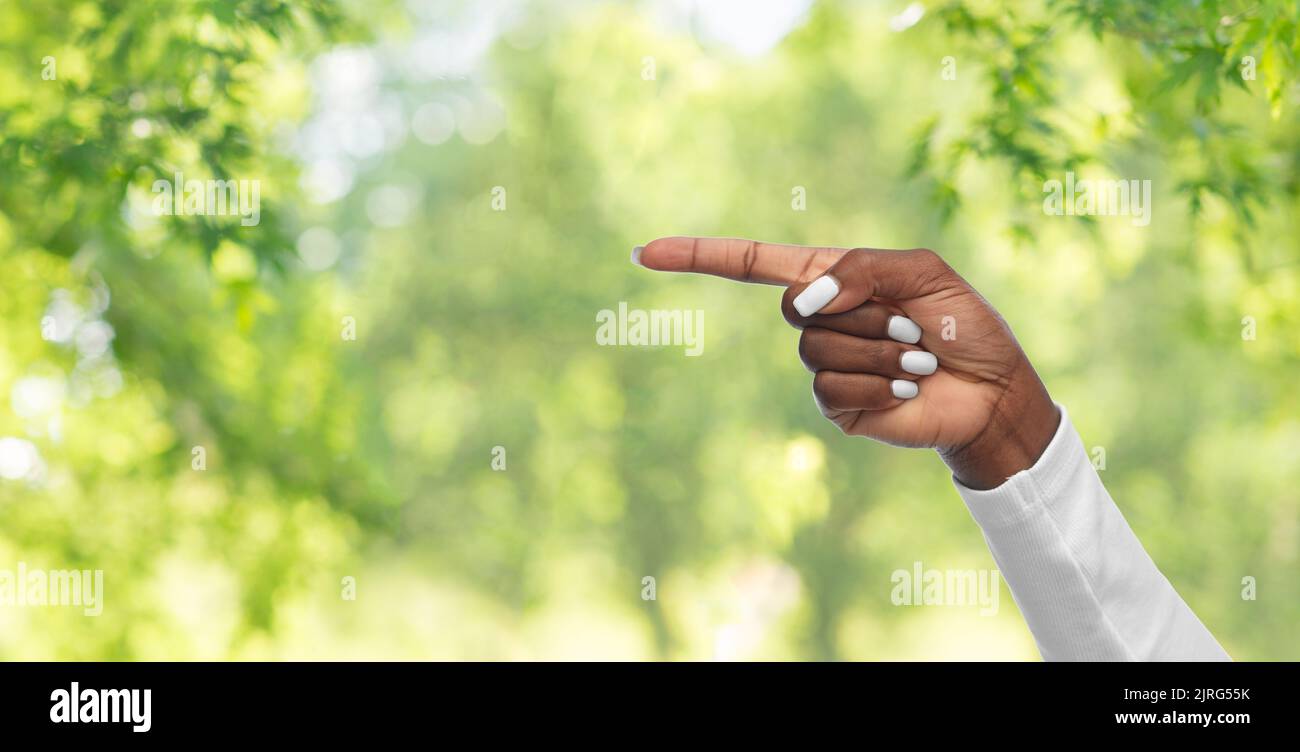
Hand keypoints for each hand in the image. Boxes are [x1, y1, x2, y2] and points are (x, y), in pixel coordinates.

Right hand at [634, 237, 1059, 488]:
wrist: (993, 390)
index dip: (697, 257)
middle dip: (862, 312)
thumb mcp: (922, 271)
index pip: (752, 265)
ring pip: (818, 350)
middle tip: (909, 324)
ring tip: (917, 359)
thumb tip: (804, 302)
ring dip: (880, 350)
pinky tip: (907, 387)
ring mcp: (824, 366)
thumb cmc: (965, 325)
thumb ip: (860, 269)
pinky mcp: (837, 406)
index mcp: (832, 279)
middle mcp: (818, 321)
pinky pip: (832, 388)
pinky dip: (879, 383)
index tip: (643, 253)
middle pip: (795, 309)